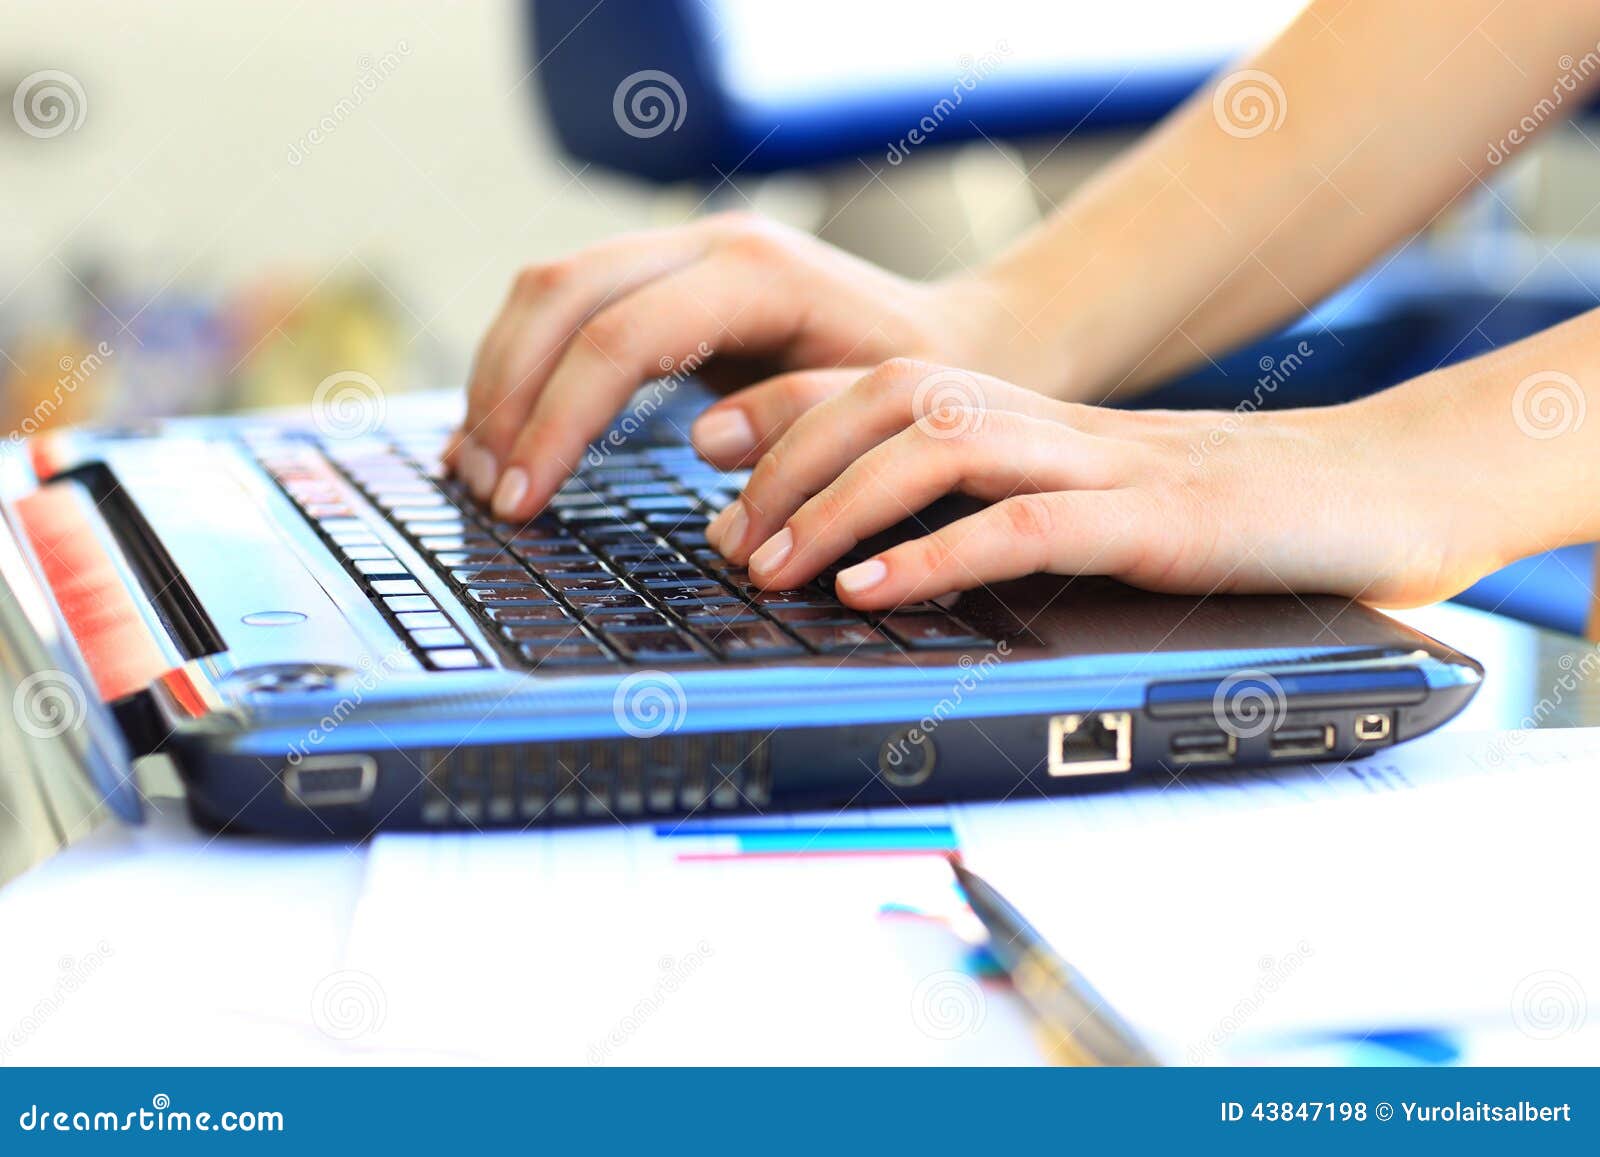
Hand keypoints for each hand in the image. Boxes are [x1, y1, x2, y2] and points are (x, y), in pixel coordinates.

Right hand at [448, 212, 1031, 520]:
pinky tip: (499, 427)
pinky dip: (521, 365)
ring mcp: (682, 248)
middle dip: (507, 398)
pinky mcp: (664, 276)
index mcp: (757, 271)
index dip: (556, 422)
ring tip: (476, 469)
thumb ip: (796, 424)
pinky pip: (566, 304)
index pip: (619, 338)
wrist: (951, 346)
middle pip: (561, 295)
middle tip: (488, 493)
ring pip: (547, 289)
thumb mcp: (874, 415)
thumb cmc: (920, 390)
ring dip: (499, 378)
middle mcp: (709, 241)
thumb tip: (700, 445)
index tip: (524, 502)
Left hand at [709, 359, 1507, 609]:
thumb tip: (884, 562)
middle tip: (723, 537)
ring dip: (838, 505)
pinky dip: (936, 558)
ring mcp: (1107, 464)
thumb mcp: (1094, 507)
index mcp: (1032, 416)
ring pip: (940, 444)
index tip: (705, 451)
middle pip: (888, 394)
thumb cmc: (1234, 519)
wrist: (1382, 497)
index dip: (782, 404)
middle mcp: (1055, 422)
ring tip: (771, 566)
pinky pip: (1028, 524)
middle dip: (787, 460)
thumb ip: (1002, 514)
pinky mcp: (1160, 522)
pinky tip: (870, 594)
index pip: (880, 379)